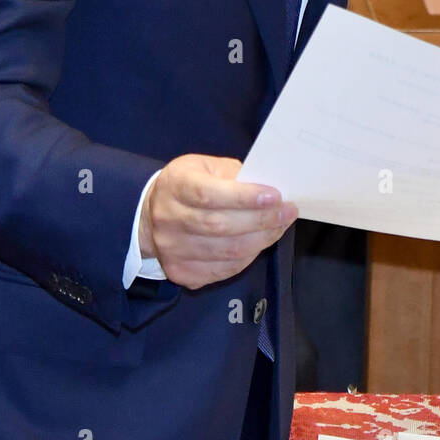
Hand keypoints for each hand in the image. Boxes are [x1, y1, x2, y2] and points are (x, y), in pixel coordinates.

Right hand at [138, 154, 296, 289]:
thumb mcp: (206, 167)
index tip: (275, 196)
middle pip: (219, 226)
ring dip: (260, 240)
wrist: (152, 214)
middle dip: (260, 220)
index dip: (244, 198)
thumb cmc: (188, 184)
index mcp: (175, 186)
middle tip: (287, 212)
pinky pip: (223, 270)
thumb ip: (234, 175)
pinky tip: (259, 243)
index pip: (209, 195)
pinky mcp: (181, 273)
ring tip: (280, 227)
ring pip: (225, 252)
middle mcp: (169, 219)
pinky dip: (248, 258)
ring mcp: (172, 250)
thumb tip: (268, 189)